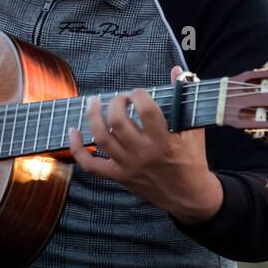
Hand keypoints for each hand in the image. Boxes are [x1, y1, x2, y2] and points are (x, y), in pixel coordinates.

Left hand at [67, 65, 223, 224]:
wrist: (189, 197)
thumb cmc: (193, 160)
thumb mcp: (194, 129)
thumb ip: (183, 98)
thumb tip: (177, 71)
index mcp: (164, 141)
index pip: (146, 111)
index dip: (139, 95)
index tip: (139, 92)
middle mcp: (144, 153)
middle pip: (118, 122)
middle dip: (115, 102)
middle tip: (120, 97)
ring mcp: (128, 166)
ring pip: (102, 139)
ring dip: (93, 116)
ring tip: (93, 102)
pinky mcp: (119, 177)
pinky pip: (91, 164)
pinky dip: (77, 148)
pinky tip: (73, 131)